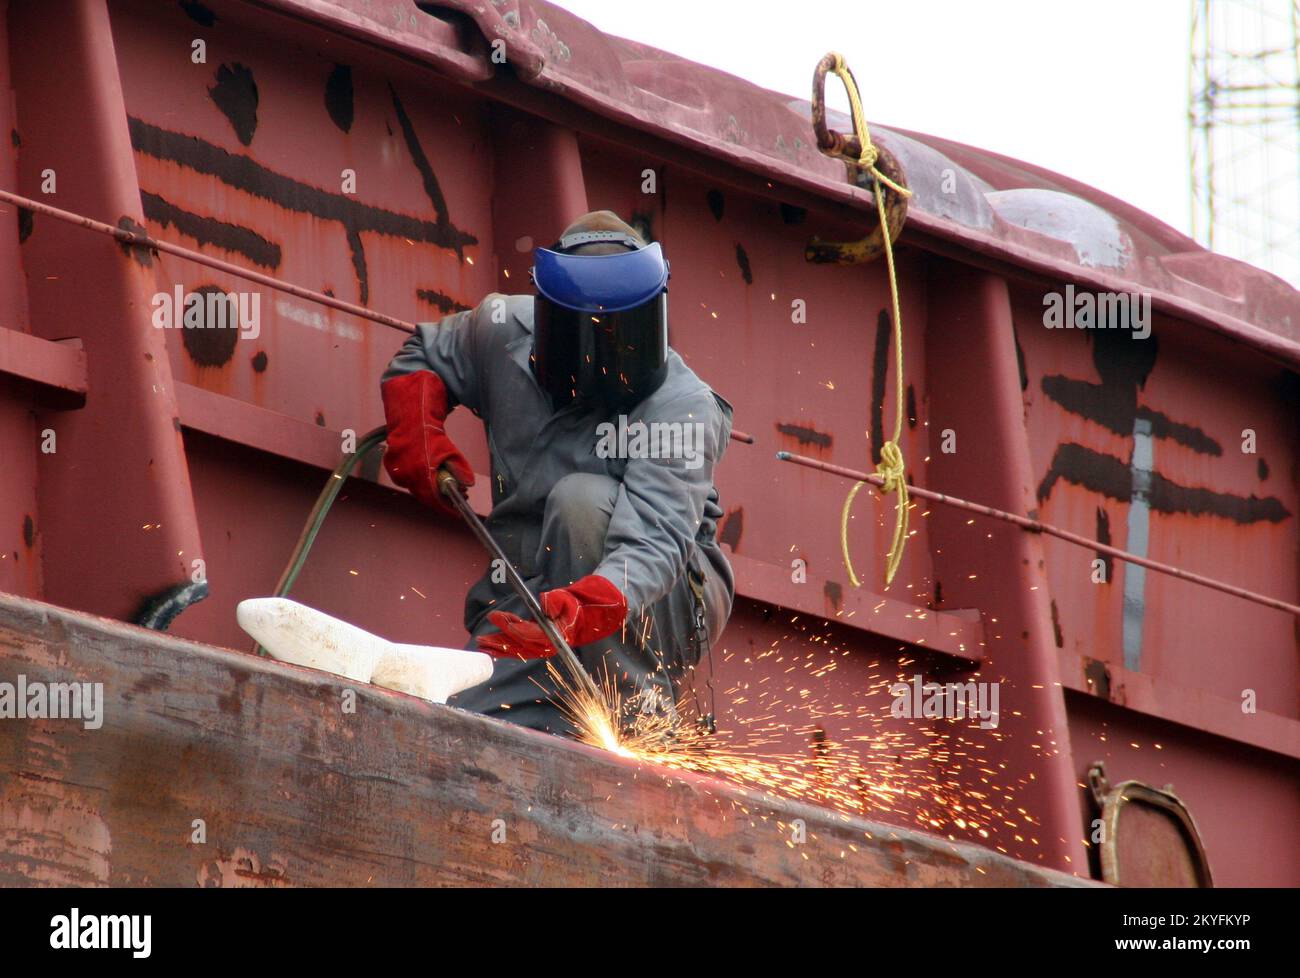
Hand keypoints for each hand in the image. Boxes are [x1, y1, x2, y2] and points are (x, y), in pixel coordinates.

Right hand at [381, 371, 473, 513]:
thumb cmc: (428, 422)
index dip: (446, 506)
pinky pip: (408, 478)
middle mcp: (403, 469)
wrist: (407, 403)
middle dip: (441, 496)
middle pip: (424, 494)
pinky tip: (431, 474)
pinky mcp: (392, 462)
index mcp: (418, 466)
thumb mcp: (446, 445)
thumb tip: (466, 484)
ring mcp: (395, 466)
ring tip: (448, 483)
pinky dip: (421, 479)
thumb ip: (456, 465)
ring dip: (431, 488)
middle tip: (459, 496)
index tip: (458, 511)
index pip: (432, 496)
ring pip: (416, 486)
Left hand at [478, 575, 626, 658]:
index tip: (497, 617)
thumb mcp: (571, 598)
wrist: (592, 615)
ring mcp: (544, 646)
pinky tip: (495, 644)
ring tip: (482, 643)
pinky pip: (521, 647)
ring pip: (518, 649)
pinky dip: (507, 646)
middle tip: (480, 637)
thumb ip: (558, 600)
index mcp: (554, 635)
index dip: (510, 626)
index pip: (528, 634)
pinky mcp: (540, 643)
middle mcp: (548, 645)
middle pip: (519, 646)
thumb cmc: (580, 606)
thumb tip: (545, 602)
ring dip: (500, 647)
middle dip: (499, 642)